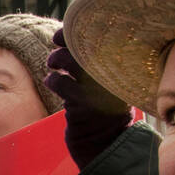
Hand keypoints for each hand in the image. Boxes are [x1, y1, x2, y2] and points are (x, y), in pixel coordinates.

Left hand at [44, 28, 132, 168]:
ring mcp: (99, 91)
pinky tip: (51, 80)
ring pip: (73, 61)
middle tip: (55, 42)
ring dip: (57, 58)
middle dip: (66, 40)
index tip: (64, 33)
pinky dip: (53, 79)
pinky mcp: (83, 106)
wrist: (105, 143)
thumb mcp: (106, 84)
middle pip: (87, 45)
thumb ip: (94, 62)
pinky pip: (62, 84)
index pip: (104, 38)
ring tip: (52, 62)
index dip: (80, 30)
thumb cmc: (102, 109)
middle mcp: (113, 76)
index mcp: (123, 67)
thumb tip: (66, 38)